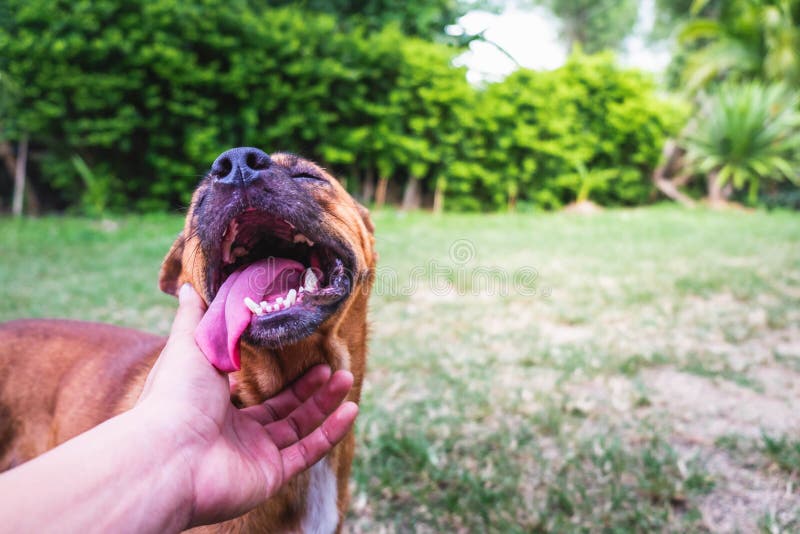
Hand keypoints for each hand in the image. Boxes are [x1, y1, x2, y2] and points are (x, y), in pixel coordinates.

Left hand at [137, 284, 357, 526]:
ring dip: (325, 405)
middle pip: (282, 410)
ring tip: (346, 379)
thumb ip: (196, 318)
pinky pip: (307, 453)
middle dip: (310, 388)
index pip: (252, 391)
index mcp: (215, 405)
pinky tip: (351, 410)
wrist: (170, 455)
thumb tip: (188, 285)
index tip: (300, 352)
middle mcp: (235, 433)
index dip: (278, 374)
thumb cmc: (175, 397)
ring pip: (299, 429)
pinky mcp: (270, 476)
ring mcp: (254, 456)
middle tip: (330, 366)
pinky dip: (331, 433)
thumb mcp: (189, 346)